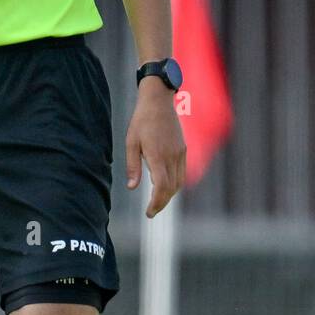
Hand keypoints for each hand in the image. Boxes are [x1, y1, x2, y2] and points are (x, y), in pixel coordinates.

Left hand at [125, 80, 186, 216]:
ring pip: (179, 182)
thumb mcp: (131, 143)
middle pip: (171, 188)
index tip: (148, 212)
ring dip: (169, 195)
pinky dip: (174, 184)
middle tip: (151, 211)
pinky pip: (181, 172)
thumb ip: (133, 166)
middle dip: (162, 203)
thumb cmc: (141, 121)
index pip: (161, 187)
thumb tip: (132, 187)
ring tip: (157, 201)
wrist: (159, 101)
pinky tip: (165, 186)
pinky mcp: (183, 149)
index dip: (156, 203)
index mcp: (158, 156)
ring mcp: (180, 153)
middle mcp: (172, 156)